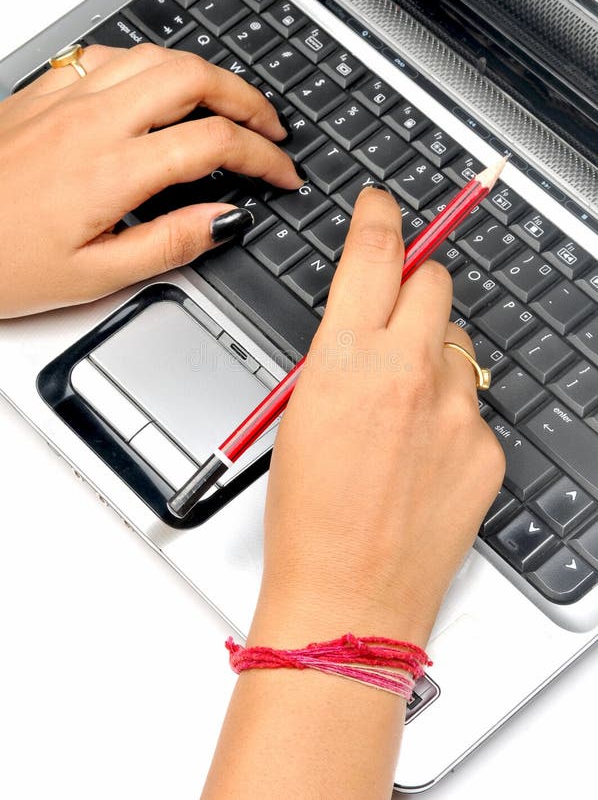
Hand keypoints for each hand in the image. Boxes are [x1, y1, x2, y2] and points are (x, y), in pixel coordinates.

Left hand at [0, 43, 301, 317]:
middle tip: (271, 129)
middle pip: (194, 78)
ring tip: (228, 104)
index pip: (214, 143)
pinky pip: (111, 55)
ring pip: (156, 55)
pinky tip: (158, 88)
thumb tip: (225, 220)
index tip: (283, 175)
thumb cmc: (2, 260)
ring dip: (206, 75)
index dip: (264, 157)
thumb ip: (170, 243)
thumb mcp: (95, 276)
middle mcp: (92, 121)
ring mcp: (65, 98)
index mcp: (112, 170)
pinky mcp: (44, 93)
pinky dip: (151, 64)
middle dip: (248, 99)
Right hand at [251, 187, 505, 649]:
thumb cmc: (307, 517)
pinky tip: (421, 455)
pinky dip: (449, 414)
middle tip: (394, 315)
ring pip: (457, 345)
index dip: (380, 217)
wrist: (349, 595)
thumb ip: (339, 356)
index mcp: (349, 359)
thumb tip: (363, 324)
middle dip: (415, 285)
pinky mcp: (486, 447)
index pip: (375, 253)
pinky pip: (471, 404)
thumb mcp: (300, 414)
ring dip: (432, 357)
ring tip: (400, 412)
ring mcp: (456, 410)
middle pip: (435, 282)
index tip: (383, 205)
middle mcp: (410, 373)